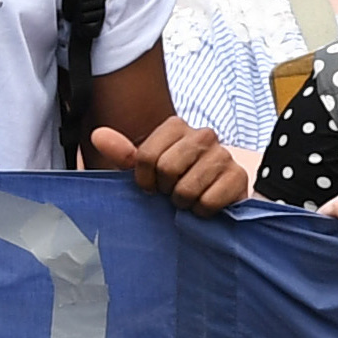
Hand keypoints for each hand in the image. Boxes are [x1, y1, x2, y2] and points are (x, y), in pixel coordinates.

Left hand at [89, 116, 247, 212]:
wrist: (211, 199)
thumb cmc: (173, 182)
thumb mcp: (144, 169)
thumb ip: (122, 153)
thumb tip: (98, 135)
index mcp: (176, 126)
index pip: (146, 155)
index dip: (144, 178)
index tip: (151, 185)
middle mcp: (203, 134)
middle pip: (167, 168)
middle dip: (165, 189)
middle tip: (171, 192)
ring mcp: (224, 154)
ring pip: (187, 187)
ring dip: (183, 202)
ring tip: (188, 198)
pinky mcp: (239, 177)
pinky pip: (208, 202)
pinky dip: (201, 211)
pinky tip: (205, 204)